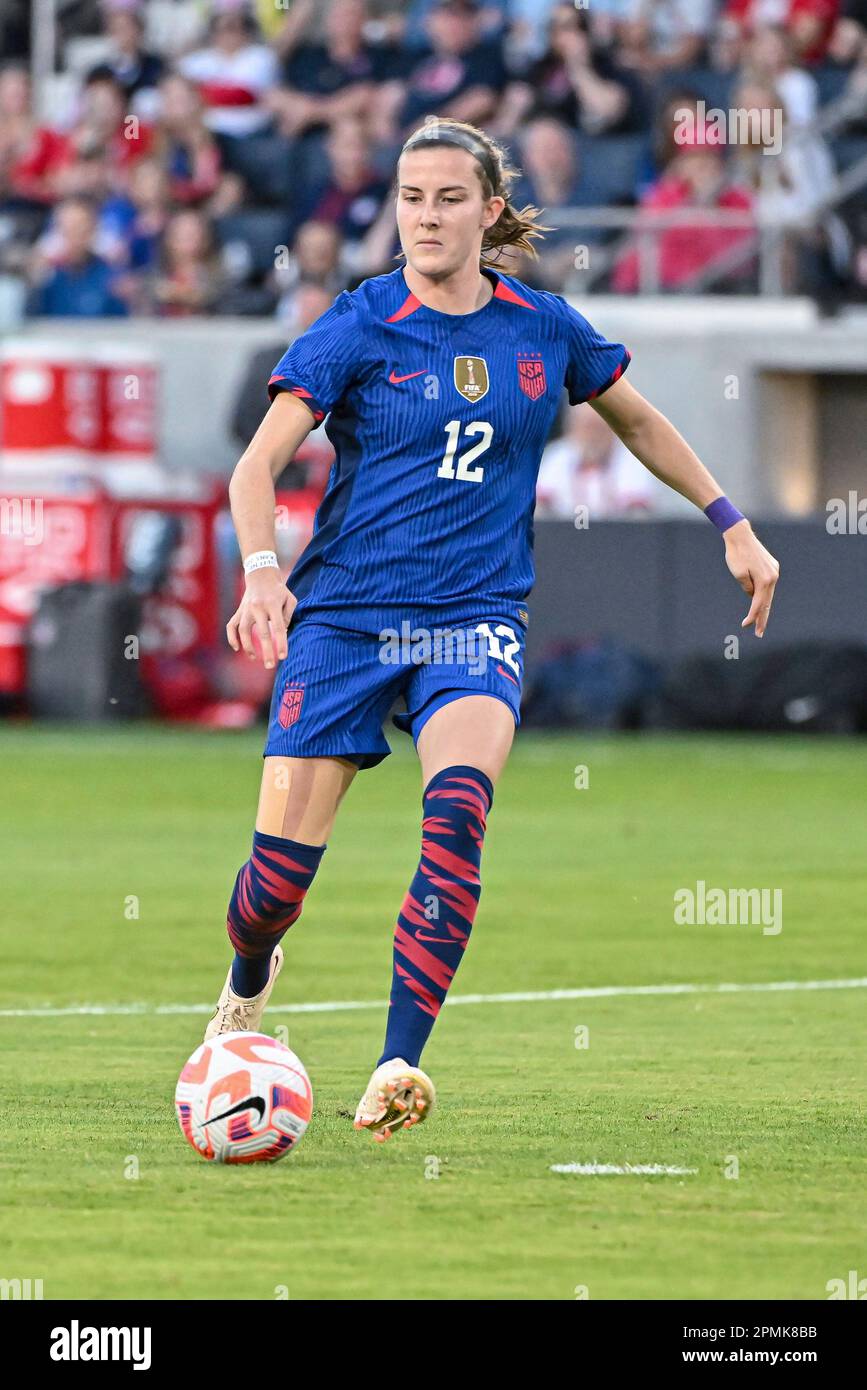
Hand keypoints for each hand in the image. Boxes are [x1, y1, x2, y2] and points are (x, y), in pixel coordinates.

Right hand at [226, 568, 295, 668]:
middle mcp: (258, 607)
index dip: (281, 643)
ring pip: (243, 631)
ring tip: (255, 658)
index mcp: (273, 604)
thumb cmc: (278, 590)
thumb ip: (289, 616)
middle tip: (270, 666)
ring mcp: (246, 609)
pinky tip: (237, 648)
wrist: (260, 575)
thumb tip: (283, 633)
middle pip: (262, 633)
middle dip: (266, 651)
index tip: (283, 657)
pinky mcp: (238, 611)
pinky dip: (232, 638)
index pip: (279, 628)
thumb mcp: (290, 599)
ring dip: (248, 646)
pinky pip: (231, 626)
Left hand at [723, 520, 779, 638]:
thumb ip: (747, 588)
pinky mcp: (772, 566)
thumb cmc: (736, 554)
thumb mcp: (738, 574)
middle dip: (762, 618)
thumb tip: (752, 596)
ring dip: (764, 607)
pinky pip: (768, 585)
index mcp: (765, 579)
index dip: (752, 616)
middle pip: (767, 602)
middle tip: (759, 633)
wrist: (740, 535)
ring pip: (769, 594)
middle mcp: (773, 576)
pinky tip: (760, 602)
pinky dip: (764, 594)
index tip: (745, 626)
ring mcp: (774, 571)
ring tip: (760, 622)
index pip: (758, 603)